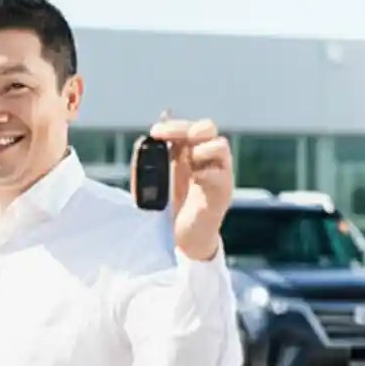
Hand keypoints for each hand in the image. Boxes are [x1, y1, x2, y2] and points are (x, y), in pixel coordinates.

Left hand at [149, 117, 233, 261]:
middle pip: (207, 129)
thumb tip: (141, 142)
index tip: (155, 132)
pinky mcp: (223, 192)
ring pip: (220, 146)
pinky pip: (221, 174)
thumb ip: (146, 164)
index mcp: (186, 153)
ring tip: (191, 162)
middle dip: (191, 129)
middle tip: (182, 138)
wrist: (183, 239)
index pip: (185, 128)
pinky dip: (208, 172)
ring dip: (203, 149)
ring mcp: (217, 173)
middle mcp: (204, 158)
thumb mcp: (151, 185)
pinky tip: (197, 179)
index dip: (173, 126)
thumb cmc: (168, 210)